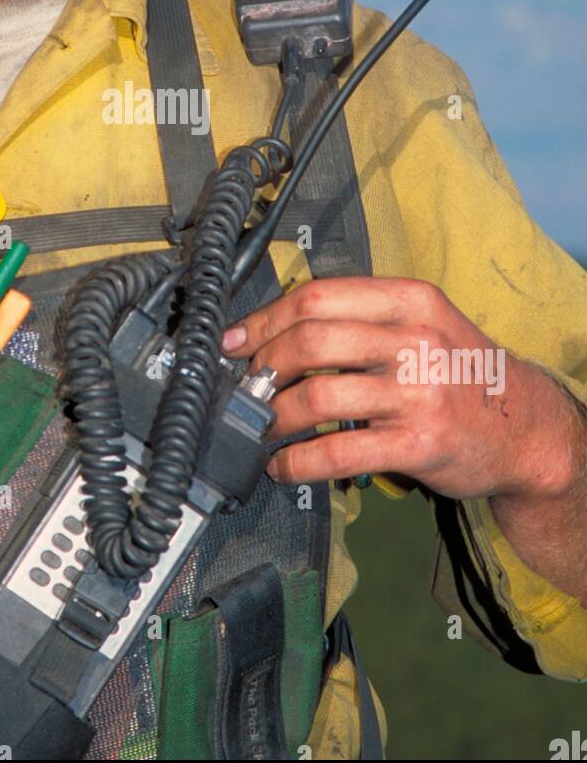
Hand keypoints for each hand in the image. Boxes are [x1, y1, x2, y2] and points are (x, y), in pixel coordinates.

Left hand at [221, 277, 581, 502]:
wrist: (525, 427)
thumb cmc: (460, 373)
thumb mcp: (424, 324)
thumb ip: (363, 320)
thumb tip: (278, 332)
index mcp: (410, 300)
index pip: (318, 297)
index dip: (266, 319)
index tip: (237, 341)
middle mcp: (415, 340)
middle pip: (309, 342)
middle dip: (263, 366)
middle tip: (246, 386)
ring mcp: (417, 394)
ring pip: (316, 397)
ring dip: (271, 417)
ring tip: (258, 427)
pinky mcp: (417, 444)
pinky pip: (338, 452)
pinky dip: (296, 462)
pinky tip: (282, 466)